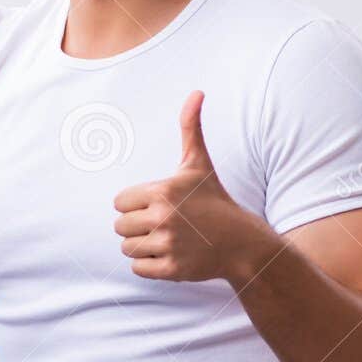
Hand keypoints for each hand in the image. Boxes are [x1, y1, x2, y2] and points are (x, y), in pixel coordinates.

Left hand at [112, 91, 271, 283]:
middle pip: (120, 226)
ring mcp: (168, 245)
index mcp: (162, 191)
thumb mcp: (199, 165)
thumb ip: (191, 128)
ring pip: (127, 249)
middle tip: (164, 225)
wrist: (241, 242)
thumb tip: (197, 92)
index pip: (119, 202)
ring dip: (143, 246)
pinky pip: (138, 269)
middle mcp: (163, 218)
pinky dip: (150, 265)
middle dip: (137, 227)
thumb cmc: (214, 200)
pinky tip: (171, 255)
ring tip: (168, 239)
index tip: (158, 205)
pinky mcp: (172, 269)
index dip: (136, 205)